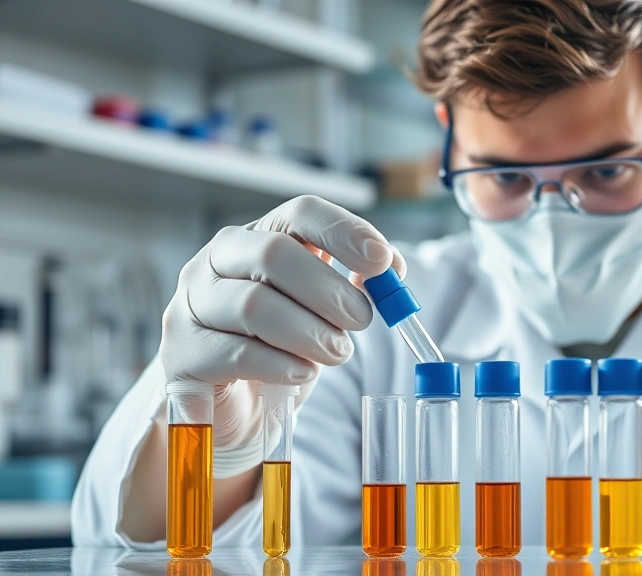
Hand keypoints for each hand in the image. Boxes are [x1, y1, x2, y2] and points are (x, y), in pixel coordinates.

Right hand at [159, 195, 404, 466]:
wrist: (237, 409)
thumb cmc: (282, 349)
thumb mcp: (323, 313)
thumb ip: (354, 285)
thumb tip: (392, 267)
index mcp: (258, 238)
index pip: (300, 213)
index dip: (344, 231)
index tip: (382, 262)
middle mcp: (217, 261)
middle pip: (273, 255)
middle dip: (329, 290)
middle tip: (362, 321)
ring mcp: (191, 304)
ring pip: (254, 305)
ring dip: (309, 332)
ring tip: (338, 353)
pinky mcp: (182, 353)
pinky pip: (235, 352)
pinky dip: (280, 363)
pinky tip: (303, 372)